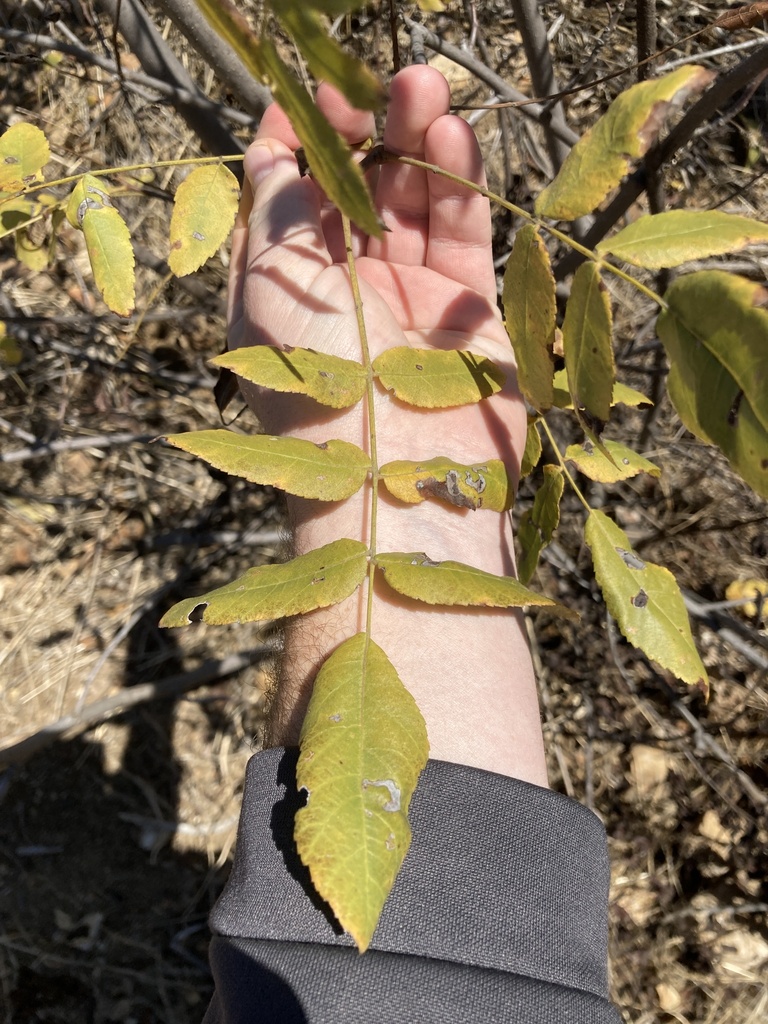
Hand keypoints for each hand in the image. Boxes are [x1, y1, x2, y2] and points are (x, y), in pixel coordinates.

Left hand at [227, 65, 547, 785]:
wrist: (400, 482)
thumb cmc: (317, 387)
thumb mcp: (272, 288)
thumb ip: (276, 208)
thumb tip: (272, 148)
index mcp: (282, 287)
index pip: (286, 193)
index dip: (299, 137)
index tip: (315, 93)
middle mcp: (344, 290)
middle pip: (356, 189)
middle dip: (369, 130)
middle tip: (387, 81)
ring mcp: (407, 299)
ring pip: (413, 201)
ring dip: (419, 142)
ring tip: (427, 90)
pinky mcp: (465, 310)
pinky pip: (461, 232)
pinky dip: (459, 183)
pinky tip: (455, 137)